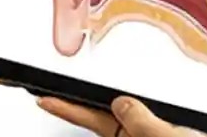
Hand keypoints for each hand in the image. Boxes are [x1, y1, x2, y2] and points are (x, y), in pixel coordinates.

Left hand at [37, 96, 206, 136]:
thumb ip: (141, 122)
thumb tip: (120, 103)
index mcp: (126, 136)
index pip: (89, 118)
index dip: (64, 107)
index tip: (41, 97)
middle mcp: (134, 131)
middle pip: (106, 109)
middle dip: (94, 93)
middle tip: (70, 75)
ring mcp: (149, 123)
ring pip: (130, 103)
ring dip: (127, 91)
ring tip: (128, 81)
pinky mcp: (165, 115)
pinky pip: (149, 101)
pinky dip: (147, 92)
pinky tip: (152, 83)